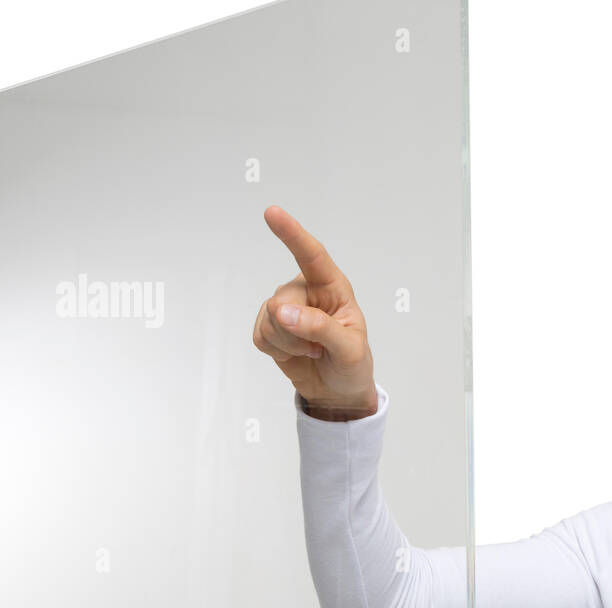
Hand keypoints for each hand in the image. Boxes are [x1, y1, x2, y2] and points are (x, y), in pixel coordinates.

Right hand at [253, 205, 378, 419]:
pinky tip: (295, 353)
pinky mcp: (269, 325)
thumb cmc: (351, 363)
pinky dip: (277, 351)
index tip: (272, 213)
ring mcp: (285, 306)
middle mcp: (305, 290)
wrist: (337, 390)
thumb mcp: (348, 348)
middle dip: (297, 332)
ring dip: (289, 344)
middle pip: (281, 301)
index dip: (292, 233)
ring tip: (312, 350)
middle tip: (320, 347)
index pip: (311, 255)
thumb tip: (283, 312)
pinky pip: (260, 336)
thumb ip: (319, 327)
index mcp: (332, 286)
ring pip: (269, 320)